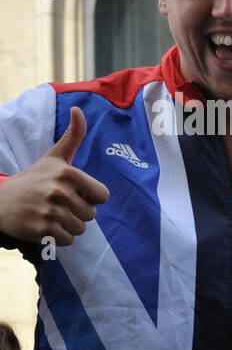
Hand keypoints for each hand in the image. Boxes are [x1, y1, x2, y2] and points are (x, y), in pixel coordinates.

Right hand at [0, 107, 108, 244]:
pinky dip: (59, 237)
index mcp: (68, 173)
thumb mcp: (54, 157)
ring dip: (69, 225)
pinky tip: (45, 225)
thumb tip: (77, 109)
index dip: (91, 197)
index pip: (103, 196)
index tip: (74, 192)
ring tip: (51, 214)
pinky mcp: (42, 230)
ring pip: (81, 229)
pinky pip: (68, 240)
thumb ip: (72, 136)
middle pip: (92, 214)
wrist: (1, 202)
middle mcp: (59, 191)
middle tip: (58, 205)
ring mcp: (50, 211)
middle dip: (78, 212)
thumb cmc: (34, 179)